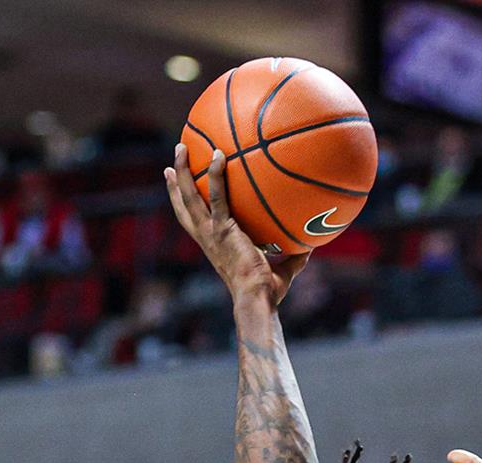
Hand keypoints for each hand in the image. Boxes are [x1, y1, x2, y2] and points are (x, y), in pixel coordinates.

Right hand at [163, 143, 309, 304]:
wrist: (257, 297)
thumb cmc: (267, 291)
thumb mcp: (281, 270)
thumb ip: (292, 256)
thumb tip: (311, 245)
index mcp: (213, 244)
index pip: (192, 220)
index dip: (181, 203)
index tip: (174, 185)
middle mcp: (206, 237)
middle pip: (183, 204)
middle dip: (175, 182)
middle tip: (170, 163)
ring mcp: (210, 232)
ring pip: (189, 195)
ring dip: (183, 170)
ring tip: (181, 147)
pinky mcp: (221, 229)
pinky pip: (217, 196)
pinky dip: (217, 175)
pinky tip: (219, 155)